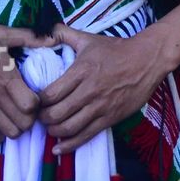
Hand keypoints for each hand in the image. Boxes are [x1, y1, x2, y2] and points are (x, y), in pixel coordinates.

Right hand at [0, 23, 53, 145]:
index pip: (31, 105)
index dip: (38, 102)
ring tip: (15, 115)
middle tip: (27, 108)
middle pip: (24, 123)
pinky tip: (0, 122)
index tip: (35, 95)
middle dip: (31, 118)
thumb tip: (51, 39)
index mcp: (6, 77)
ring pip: (10, 133)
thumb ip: (26, 37)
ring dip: (17, 127)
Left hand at [36, 23, 168, 152]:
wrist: (146, 61)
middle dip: (43, 119)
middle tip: (38, 117)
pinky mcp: (110, 119)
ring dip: (54, 132)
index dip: (38, 101)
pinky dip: (70, 145)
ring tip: (48, 129)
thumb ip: (63, 33)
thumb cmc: (115, 49)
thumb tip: (45, 31)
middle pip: (57, 113)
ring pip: (70, 128)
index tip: (33, 101)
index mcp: (81, 70)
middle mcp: (89, 91)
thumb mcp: (88, 38)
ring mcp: (100, 107)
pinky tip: (59, 149)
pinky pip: (86, 136)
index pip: (52, 93)